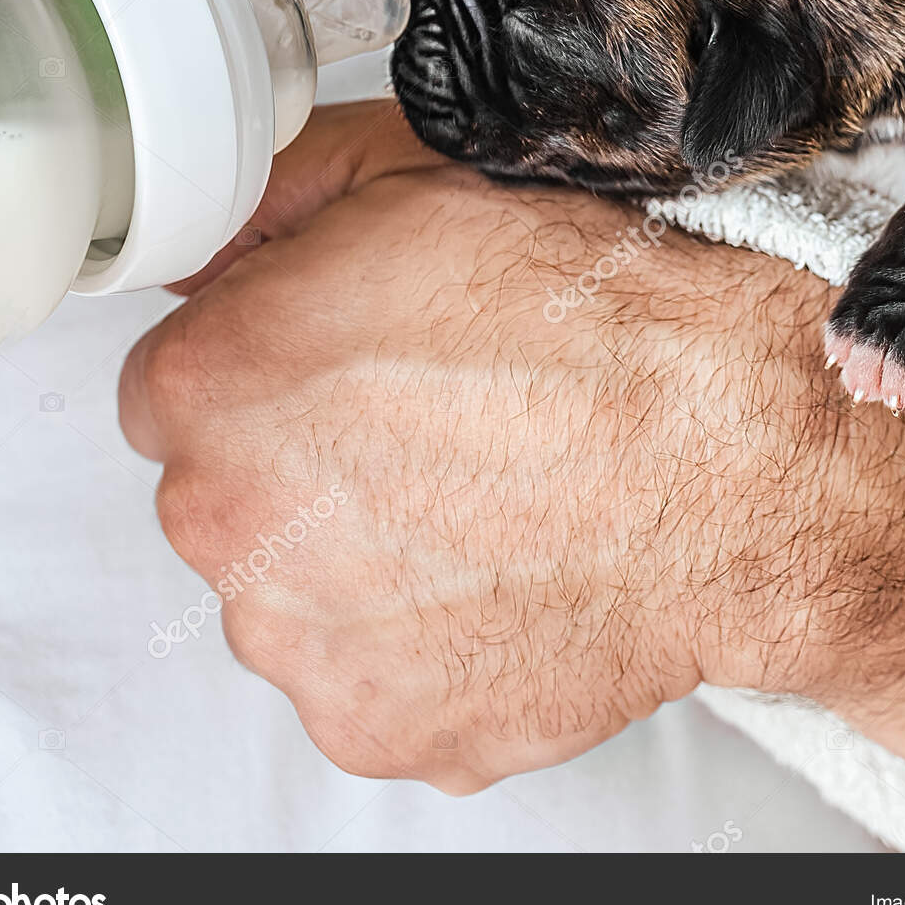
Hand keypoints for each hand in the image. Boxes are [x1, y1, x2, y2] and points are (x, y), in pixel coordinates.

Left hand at [122, 100, 840, 790]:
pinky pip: (374, 685)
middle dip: (304, 479)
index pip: (172, 397)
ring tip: (485, 520)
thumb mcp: (424, 177)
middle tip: (434, 446)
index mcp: (214, 382)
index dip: (266, 382)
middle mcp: (229, 524)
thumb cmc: (599, 325)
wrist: (732, 461)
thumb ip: (280, 199)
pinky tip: (505, 587)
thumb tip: (216, 236)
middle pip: (231, 506)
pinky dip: (426, 652)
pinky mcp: (380, 728)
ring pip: (298, 604)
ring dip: (362, 574)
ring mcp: (303, 642)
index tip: (336, 386)